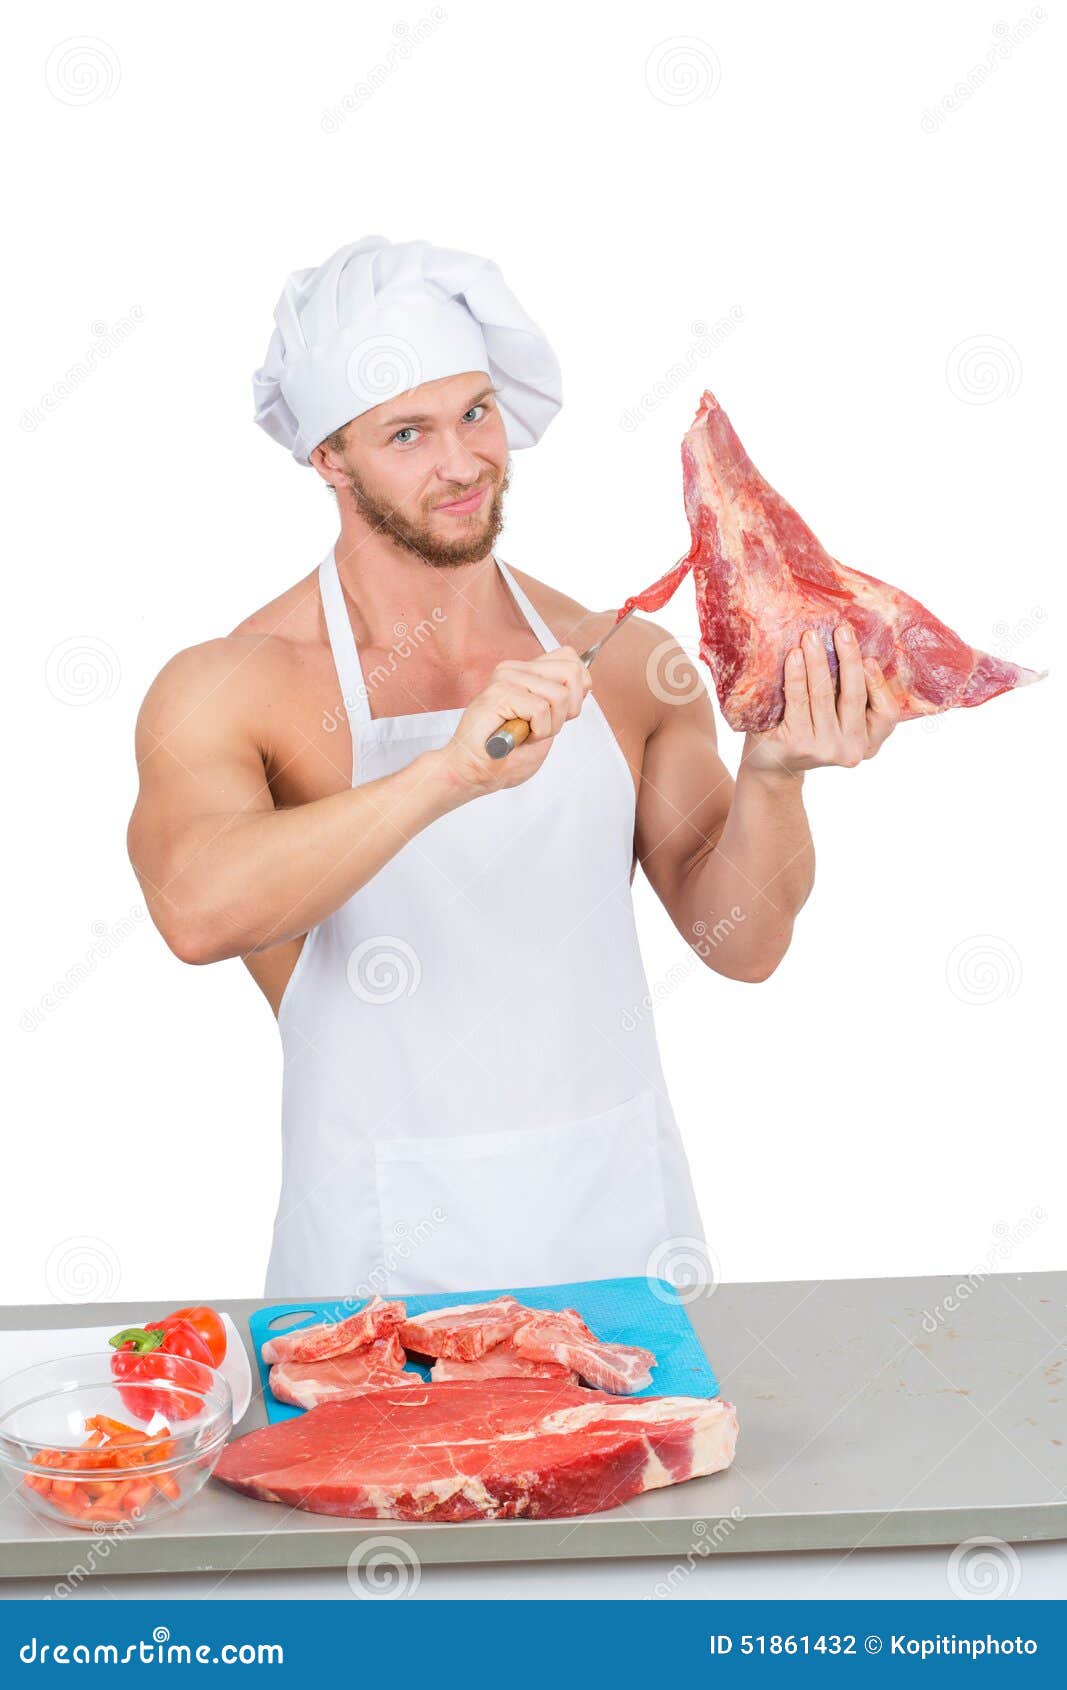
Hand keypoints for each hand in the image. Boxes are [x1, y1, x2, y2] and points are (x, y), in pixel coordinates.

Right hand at [434, 647, 592, 797]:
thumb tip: (584, 681)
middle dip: (568, 711)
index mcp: (525, 672)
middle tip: (542, 727)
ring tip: (526, 734)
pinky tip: (518, 736)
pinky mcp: (500, 692)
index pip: (569, 659)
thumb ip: (563, 700)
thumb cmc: (505, 755)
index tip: (559, 714)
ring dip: (550, 726)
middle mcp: (515, 669)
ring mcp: (506, 678)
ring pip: (559, 695)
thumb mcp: (546, 724)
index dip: (577, 691)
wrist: (472, 771)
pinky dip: (538, 731)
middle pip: (572, 672)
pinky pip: (541, 709)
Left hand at [743, 625, 900, 776]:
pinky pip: (798, 702)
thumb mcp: (839, 717)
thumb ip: (851, 693)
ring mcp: (824, 749)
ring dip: (818, 661)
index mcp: (869, 742)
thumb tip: (857, 648)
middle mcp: (850, 749)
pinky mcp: (797, 744)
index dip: (879, 684)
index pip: (887, 713)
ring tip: (811, 636)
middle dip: (849, 659)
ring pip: (824, 695)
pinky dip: (797, 676)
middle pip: (854, 697)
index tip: (869, 657)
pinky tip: (794, 656)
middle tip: (842, 630)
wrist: (773, 762)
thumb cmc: (809, 728)